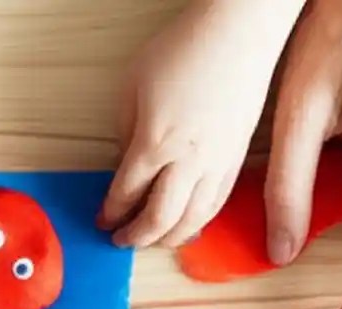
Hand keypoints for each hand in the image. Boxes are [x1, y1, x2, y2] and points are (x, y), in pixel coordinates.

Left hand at [99, 0, 305, 247]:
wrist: (239, 33)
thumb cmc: (184, 50)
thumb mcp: (133, 87)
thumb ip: (125, 133)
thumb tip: (125, 168)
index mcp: (155, 142)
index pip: (127, 193)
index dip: (112, 212)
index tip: (103, 220)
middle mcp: (188, 161)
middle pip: (160, 218)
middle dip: (137, 236)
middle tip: (122, 240)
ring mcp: (218, 163)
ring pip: (193, 219)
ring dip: (168, 238)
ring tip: (152, 241)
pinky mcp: (238, 159)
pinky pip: (217, 204)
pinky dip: (199, 223)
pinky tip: (187, 227)